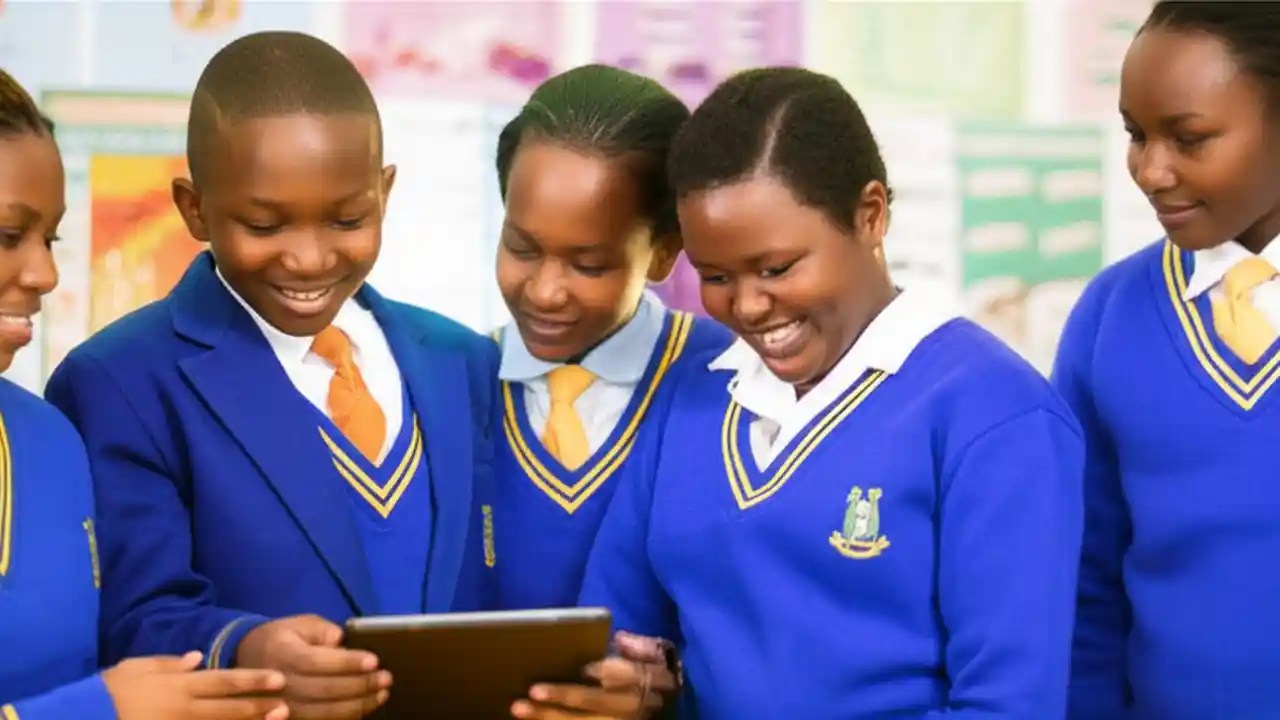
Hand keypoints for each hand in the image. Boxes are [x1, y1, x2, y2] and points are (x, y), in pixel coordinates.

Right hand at [103, 651, 288, 719]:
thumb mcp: (135, 668)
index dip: (252, 680)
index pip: (224, 681)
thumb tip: (197, 657)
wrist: (83, 719)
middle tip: (288, 703)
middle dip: (259, 706)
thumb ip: (169, 663)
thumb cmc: (106, 692)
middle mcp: (184, 709)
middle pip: (229, 708)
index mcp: (179, 686)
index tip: (277, 678)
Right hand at [236, 614, 390, 718]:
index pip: (317, 662)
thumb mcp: (300, 624)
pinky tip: (366, 706)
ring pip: (324, 711)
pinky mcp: (291, 718)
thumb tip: (342, 643)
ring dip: (358, 704)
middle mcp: (281, 684)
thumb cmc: (283, 638)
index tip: (374, 660)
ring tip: (382, 693)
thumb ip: (322, 631)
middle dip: (359, 685)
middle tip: (386, 678)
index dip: (347, 663)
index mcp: (283, 655)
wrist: (247, 660)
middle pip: (323, 690)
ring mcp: (283, 707)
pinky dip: (347, 716)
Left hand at [511, 632, 678, 719]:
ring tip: (519, 708)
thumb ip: (639, 646)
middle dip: (565, 696)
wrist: (664, 705)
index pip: (628, 676)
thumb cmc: (652, 673)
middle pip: (597, 702)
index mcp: (647, 681)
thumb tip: (619, 639)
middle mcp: (633, 708)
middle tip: (533, 690)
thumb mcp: (655, 654)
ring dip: (549, 717)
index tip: (586, 668)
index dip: (607, 672)